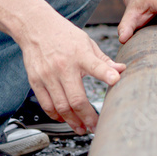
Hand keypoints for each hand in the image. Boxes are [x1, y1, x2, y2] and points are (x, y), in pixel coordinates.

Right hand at [18, 13, 124, 134]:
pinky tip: (64, 119)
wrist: (35, 26)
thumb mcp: (86, 42)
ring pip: (61, 106)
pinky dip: (56, 115)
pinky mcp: (36, 80)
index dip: (106, 74)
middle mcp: (63, 66)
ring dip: (73, 121)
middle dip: (88, 117)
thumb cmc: (63, 34)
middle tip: (95, 127)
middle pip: (76, 98)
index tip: (116, 80)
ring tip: (81, 128)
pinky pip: (46, 104)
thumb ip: (102, 60)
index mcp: (80, 54)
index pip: (95, 65)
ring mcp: (48, 75)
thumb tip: (121, 70)